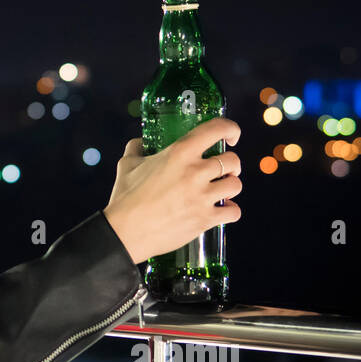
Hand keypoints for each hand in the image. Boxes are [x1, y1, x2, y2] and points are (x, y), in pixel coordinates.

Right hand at [102, 117, 242, 263]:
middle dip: (231, 165)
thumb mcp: (127, 164)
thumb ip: (137, 148)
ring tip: (221, 190)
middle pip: (233, 161)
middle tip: (223, 170)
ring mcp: (202, 197)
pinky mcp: (205, 219)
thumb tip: (141, 143)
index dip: (230, 129)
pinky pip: (234, 212)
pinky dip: (230, 211)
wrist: (125, 232)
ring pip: (236, 185)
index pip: (217, 129)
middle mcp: (195, 172)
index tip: (231, 136)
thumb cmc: (125, 198)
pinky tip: (222, 210)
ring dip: (230, 186)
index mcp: (179, 153)